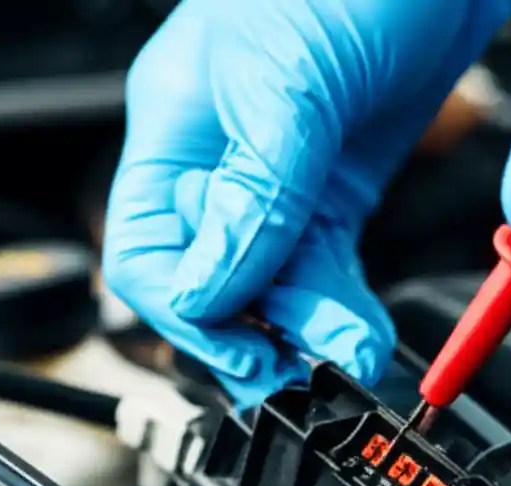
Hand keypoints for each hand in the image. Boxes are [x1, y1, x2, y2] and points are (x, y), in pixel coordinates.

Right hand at [103, 0, 510, 406]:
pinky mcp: (340, 185)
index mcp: (173, 132)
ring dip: (312, 330)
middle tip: (298, 375)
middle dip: (256, 333)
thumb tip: (209, 295)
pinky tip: (362, 332)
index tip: (239, 343)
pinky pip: (329, 266)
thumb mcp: (287, 84)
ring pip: (279, 284)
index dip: (186, 310)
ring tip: (351, 353)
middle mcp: (220, 163)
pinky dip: (344, 307)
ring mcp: (283, 178)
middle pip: (216, 280)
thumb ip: (255, 195)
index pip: (148, 252)